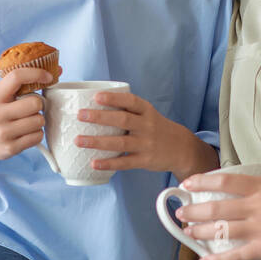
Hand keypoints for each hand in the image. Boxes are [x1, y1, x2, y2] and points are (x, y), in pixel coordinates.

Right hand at [0, 66, 60, 163]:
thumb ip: (21, 85)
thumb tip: (58, 70)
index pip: (17, 77)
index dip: (36, 73)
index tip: (48, 76)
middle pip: (36, 103)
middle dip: (38, 105)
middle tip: (31, 108)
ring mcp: (4, 132)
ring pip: (39, 120)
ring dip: (38, 120)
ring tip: (26, 122)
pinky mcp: (11, 148)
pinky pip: (38, 136)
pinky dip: (36, 134)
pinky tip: (25, 133)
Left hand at [75, 91, 206, 177]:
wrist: (181, 148)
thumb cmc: (157, 128)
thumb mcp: (148, 114)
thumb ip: (128, 110)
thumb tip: (95, 105)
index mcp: (147, 111)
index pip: (130, 101)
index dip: (113, 98)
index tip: (96, 96)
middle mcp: (147, 126)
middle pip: (122, 120)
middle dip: (100, 117)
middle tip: (81, 115)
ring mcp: (146, 144)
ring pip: (120, 142)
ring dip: (98, 142)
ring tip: (79, 141)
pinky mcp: (145, 160)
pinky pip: (124, 162)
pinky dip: (108, 163)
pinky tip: (94, 163)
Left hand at [172, 171, 260, 259]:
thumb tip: (247, 199)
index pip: (225, 180)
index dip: (202, 181)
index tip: (187, 183)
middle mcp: (259, 204)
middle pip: (217, 206)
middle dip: (194, 209)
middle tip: (180, 212)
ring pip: (221, 229)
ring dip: (200, 231)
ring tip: (186, 232)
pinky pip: (235, 254)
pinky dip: (216, 259)